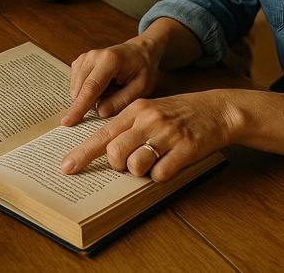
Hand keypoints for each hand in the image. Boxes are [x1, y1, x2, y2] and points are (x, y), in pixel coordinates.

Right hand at [61, 36, 162, 125]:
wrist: (140, 50)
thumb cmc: (143, 68)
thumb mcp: (141, 87)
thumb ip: (122, 100)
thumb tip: (100, 113)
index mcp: (110, 60)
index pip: (90, 88)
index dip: (78, 107)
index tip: (67, 122)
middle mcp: (93, 56)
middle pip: (79, 89)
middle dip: (88, 104)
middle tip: (111, 101)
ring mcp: (84, 57)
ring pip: (76, 88)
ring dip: (89, 97)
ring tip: (111, 91)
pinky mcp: (80, 62)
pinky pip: (77, 85)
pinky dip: (86, 91)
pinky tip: (102, 88)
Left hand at [61, 91, 236, 180]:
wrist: (217, 111)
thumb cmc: (179, 114)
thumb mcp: (150, 111)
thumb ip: (128, 127)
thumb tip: (105, 153)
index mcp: (136, 109)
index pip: (102, 134)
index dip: (83, 153)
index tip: (67, 167)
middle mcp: (148, 119)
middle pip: (115, 153)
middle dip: (119, 165)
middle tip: (131, 161)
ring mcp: (166, 133)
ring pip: (136, 166)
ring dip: (142, 171)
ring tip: (155, 159)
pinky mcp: (185, 148)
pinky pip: (160, 174)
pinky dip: (162, 174)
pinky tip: (171, 162)